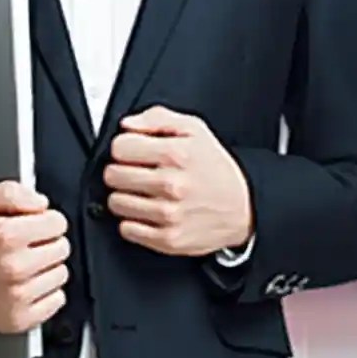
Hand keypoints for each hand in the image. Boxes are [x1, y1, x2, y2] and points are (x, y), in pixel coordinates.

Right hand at [0, 180, 69, 332]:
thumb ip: (12, 193)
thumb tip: (41, 203)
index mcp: (5, 236)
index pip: (58, 223)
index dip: (46, 219)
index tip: (33, 224)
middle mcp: (14, 268)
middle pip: (62, 248)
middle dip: (46, 242)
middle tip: (24, 245)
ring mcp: (17, 296)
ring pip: (61, 273)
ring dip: (46, 267)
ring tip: (21, 264)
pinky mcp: (20, 318)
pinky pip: (56, 300)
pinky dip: (45, 292)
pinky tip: (24, 284)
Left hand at [105, 105, 252, 256]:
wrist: (243, 208)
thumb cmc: (215, 169)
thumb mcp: (194, 130)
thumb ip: (157, 118)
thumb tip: (127, 125)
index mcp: (176, 154)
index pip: (119, 147)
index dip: (124, 148)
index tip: (133, 152)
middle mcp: (171, 184)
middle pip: (112, 175)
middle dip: (121, 172)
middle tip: (136, 173)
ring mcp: (169, 214)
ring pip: (116, 202)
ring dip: (125, 197)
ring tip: (144, 193)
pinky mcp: (168, 239)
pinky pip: (127, 229)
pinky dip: (133, 221)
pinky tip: (148, 212)